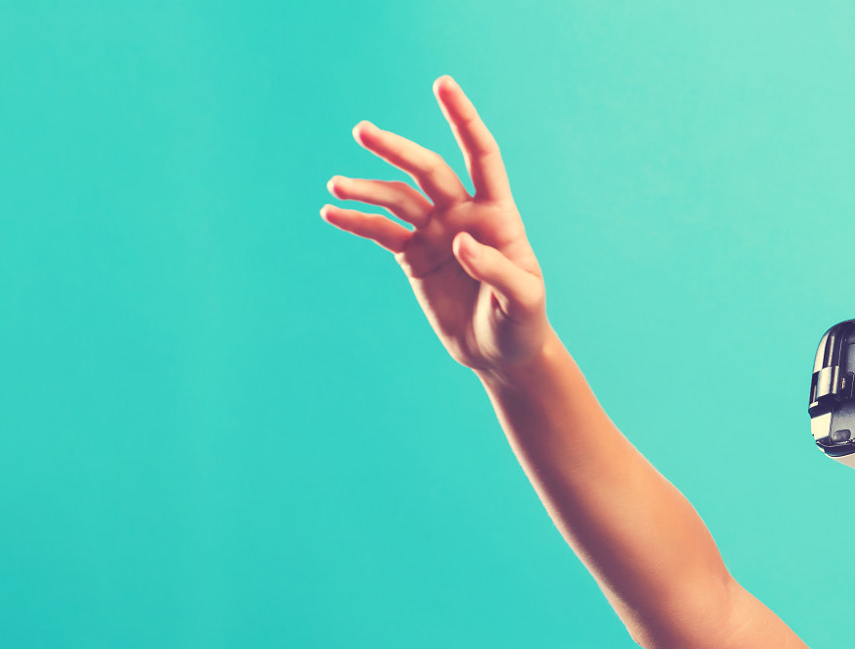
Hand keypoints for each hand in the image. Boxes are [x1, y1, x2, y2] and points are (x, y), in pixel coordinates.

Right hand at [321, 76, 549, 376]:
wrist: (501, 356)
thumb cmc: (522, 326)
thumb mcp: (523, 301)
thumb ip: (498, 269)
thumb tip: (460, 241)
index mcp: (497, 216)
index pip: (481, 156)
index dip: (463, 120)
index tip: (442, 85)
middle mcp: (463, 216)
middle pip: (427, 171)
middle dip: (396, 150)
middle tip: (362, 132)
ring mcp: (436, 234)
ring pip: (397, 200)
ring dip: (366, 191)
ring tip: (335, 186)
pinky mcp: (415, 258)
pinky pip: (381, 233)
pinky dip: (357, 223)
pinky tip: (332, 215)